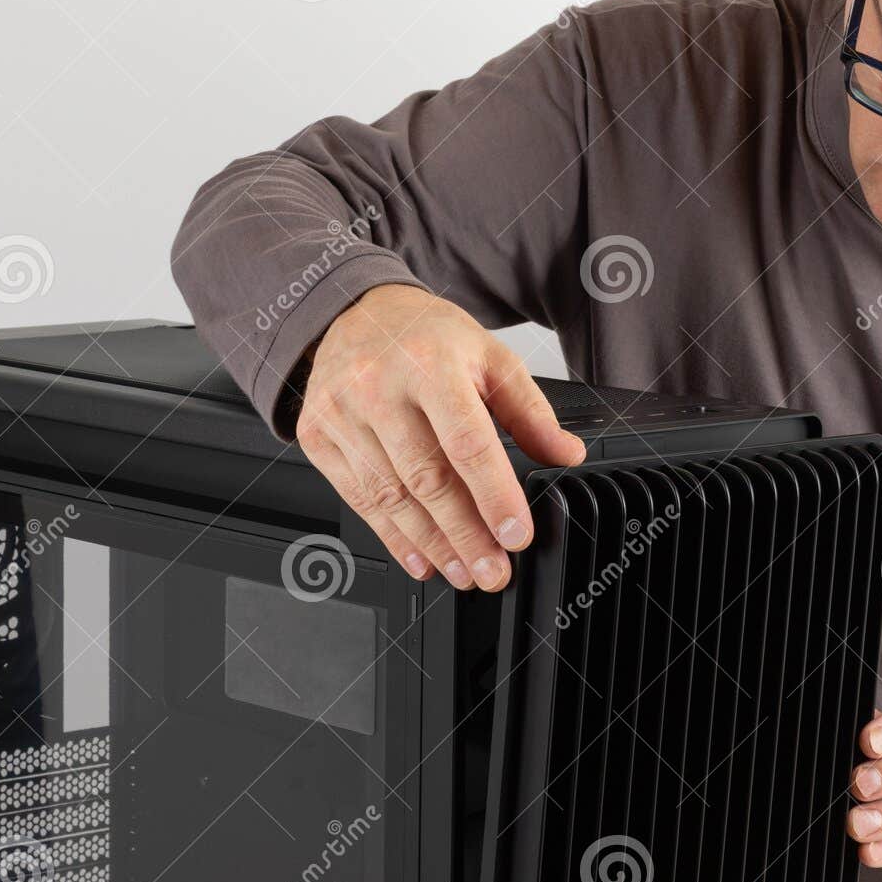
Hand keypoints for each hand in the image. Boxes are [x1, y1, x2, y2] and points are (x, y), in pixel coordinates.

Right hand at [295, 284, 586, 590]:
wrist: (355, 311)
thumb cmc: (424, 336)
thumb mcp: (489, 356)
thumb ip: (529, 410)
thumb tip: (564, 454)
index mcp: (429, 363)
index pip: (466, 441)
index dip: (494, 495)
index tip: (516, 534)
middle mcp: (379, 387)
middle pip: (426, 477)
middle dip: (465, 534)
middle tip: (492, 570)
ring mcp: (341, 413)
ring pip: (391, 496)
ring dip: (432, 544)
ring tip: (464, 571)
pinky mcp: (317, 435)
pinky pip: (357, 498)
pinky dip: (391, 536)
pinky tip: (421, 558)